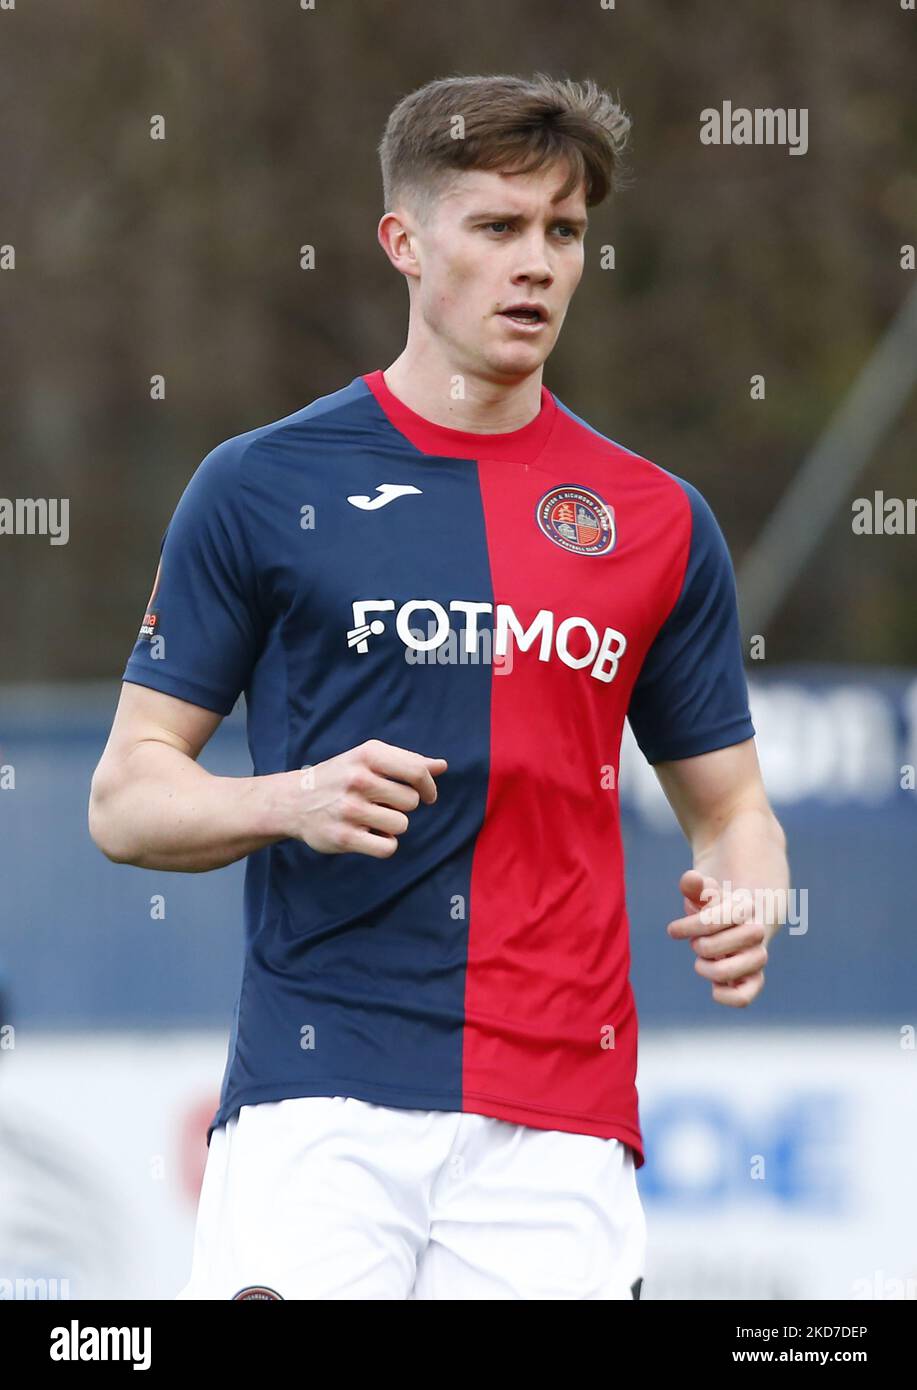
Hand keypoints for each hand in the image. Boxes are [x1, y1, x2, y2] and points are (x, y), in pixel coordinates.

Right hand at [290, 738, 446, 856]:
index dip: (429, 786)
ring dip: (392, 826)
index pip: (417, 771)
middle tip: (382, 804)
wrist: (293, 801)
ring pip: (401, 825)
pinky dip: (384, 844)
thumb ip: (406, 762)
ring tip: (372, 818)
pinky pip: (388, 847)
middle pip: (412, 801)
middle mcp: (358, 780)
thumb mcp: (367, 760)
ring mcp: (350, 809)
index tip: (428, 794)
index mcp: (366, 755)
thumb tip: (442, 766)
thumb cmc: (339, 778)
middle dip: (403, 806)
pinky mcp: (344, 837)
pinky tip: (371, 835)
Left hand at [666, 869, 767, 1007]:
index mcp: (745, 907)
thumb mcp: (704, 891)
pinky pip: (747, 994)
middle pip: (734, 941)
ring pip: (746, 967)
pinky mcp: (752, 977)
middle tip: (695, 944)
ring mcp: (756, 956)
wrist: (736, 922)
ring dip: (714, 969)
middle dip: (705, 944)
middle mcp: (756, 932)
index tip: (672, 930)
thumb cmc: (714, 906)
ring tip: (701, 963)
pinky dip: (730, 997)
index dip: (693, 925)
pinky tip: (714, 989)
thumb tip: (690, 879)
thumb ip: (696, 885)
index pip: (721, 917)